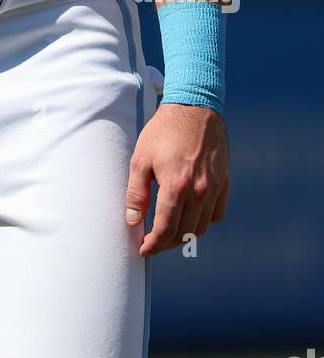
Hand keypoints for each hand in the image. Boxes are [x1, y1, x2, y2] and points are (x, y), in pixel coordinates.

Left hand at [125, 104, 229, 256]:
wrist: (195, 107)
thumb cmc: (163, 131)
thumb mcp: (141, 159)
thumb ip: (136, 193)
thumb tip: (133, 221)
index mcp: (176, 186)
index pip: (166, 229)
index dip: (153, 244)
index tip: (144, 250)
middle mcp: (199, 191)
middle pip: (184, 233)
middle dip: (166, 243)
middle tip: (153, 243)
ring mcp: (215, 188)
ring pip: (201, 227)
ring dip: (185, 235)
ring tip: (169, 233)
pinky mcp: (224, 182)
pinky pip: (216, 213)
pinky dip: (203, 221)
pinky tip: (190, 217)